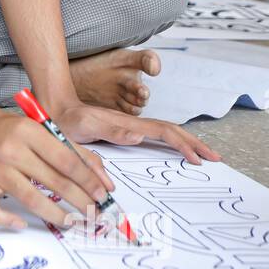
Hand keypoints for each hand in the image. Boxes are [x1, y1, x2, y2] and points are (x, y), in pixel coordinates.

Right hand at [0, 111, 115, 231]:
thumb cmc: (13, 132)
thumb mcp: (45, 131)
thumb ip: (77, 153)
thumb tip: (105, 183)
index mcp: (30, 132)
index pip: (66, 161)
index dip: (88, 181)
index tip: (103, 196)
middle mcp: (12, 150)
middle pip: (54, 181)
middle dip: (80, 201)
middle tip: (95, 214)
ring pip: (30, 198)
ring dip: (56, 214)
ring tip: (72, 222)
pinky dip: (7, 219)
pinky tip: (23, 224)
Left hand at [54, 101, 219, 165]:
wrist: (53, 108)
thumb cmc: (66, 120)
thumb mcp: (85, 126)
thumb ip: (110, 130)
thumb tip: (140, 134)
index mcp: (127, 123)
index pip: (164, 132)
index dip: (183, 145)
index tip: (197, 159)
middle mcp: (131, 124)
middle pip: (171, 131)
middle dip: (194, 143)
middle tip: (214, 157)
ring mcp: (128, 127)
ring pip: (164, 133)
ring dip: (186, 143)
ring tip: (202, 154)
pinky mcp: (121, 132)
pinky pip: (153, 137)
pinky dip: (170, 143)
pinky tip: (174, 150)